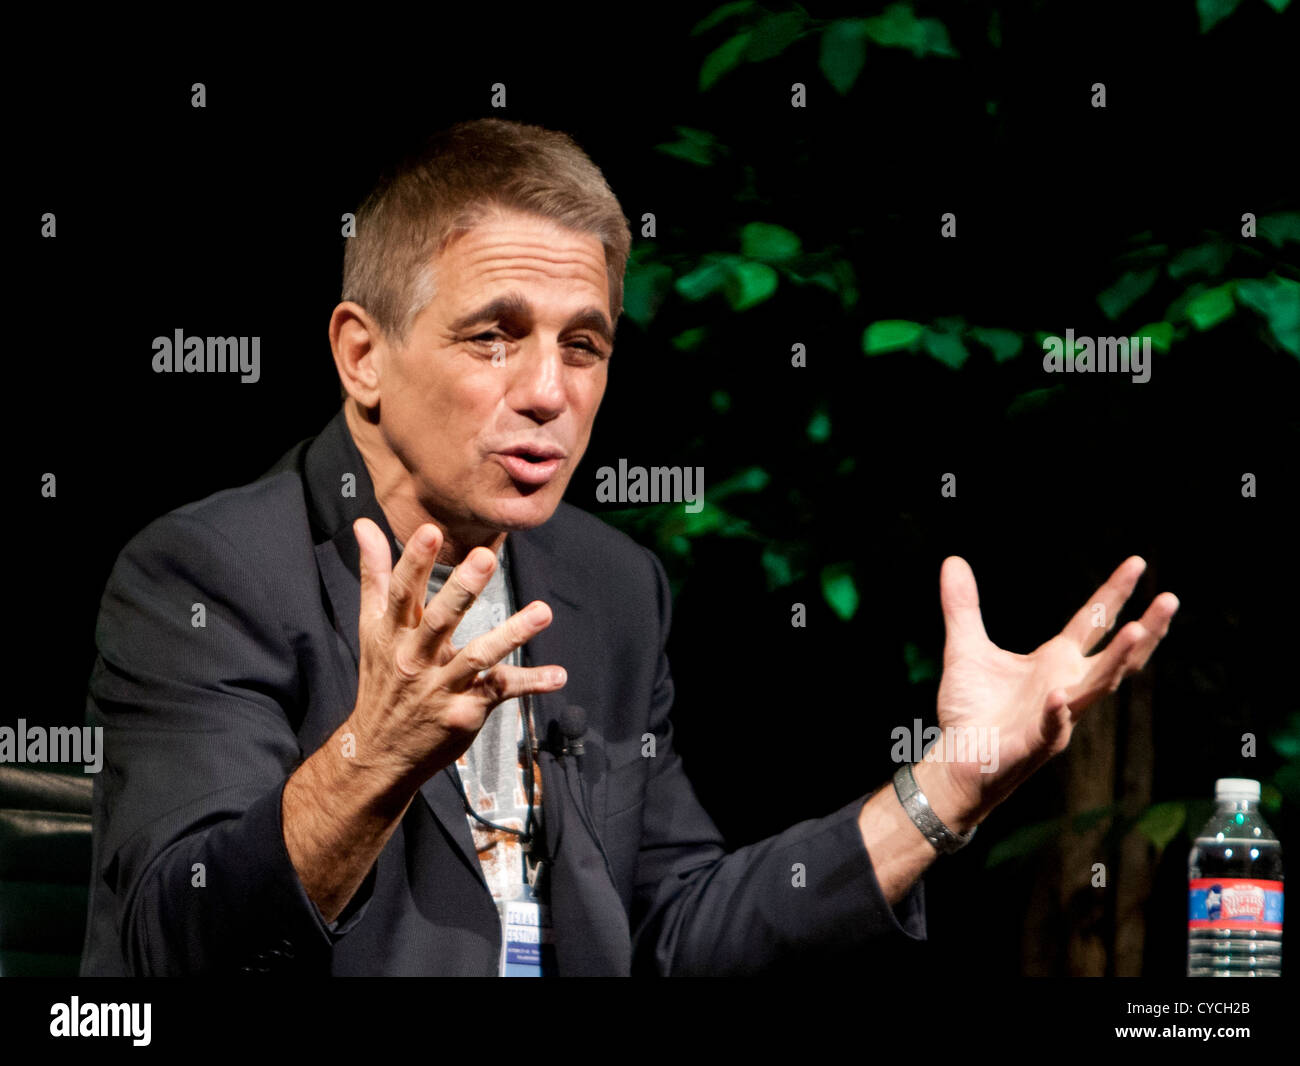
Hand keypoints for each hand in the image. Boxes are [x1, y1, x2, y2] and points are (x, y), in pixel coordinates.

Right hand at [346, 517, 567, 784]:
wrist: (378, 754)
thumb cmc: (381, 679)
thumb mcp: (372, 628)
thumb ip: (374, 575)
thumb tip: (364, 524)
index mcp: (391, 634)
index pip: (402, 593)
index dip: (414, 562)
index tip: (430, 530)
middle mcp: (414, 660)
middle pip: (439, 621)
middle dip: (462, 589)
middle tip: (486, 558)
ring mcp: (441, 688)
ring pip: (477, 657)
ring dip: (512, 634)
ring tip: (543, 612)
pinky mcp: (464, 712)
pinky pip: (501, 692)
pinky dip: (531, 683)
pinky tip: (559, 675)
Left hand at [925, 556, 1177, 826]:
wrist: (956, 759)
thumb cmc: (970, 710)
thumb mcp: (964, 647)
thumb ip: (962, 606)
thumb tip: (953, 560)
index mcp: (1054, 660)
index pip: (1093, 621)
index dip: (1114, 593)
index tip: (1137, 563)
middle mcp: (1066, 684)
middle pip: (1116, 654)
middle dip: (1144, 628)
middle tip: (1169, 599)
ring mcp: (1058, 715)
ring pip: (1098, 687)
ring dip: (1117, 661)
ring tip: (1137, 632)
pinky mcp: (1037, 743)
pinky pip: (1053, 727)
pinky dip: (1058, 711)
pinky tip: (1059, 695)